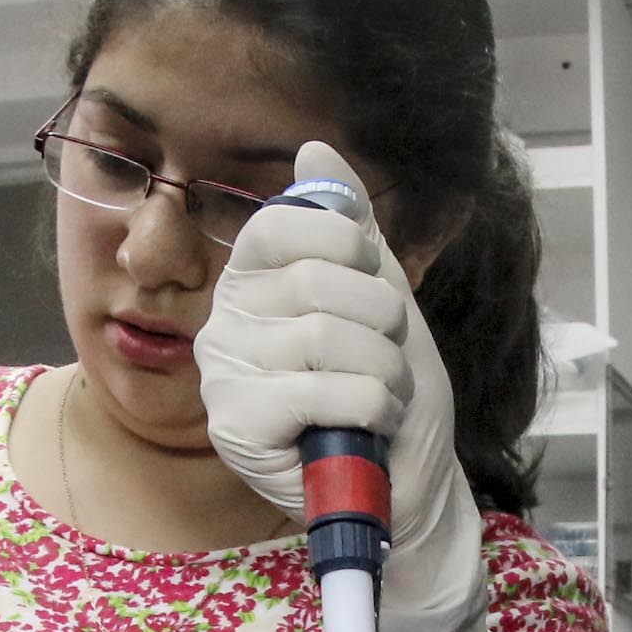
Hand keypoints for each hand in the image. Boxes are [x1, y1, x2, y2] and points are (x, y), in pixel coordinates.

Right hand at [194, 139, 492, 631]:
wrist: (408, 487)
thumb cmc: (389, 397)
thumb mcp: (381, 298)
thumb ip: (348, 225)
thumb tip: (316, 144)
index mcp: (252, 284)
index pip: (285, 226)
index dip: (350, 251)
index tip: (374, 290)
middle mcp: (225, 323)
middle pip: (317, 281)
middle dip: (383, 322)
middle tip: (385, 362)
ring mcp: (224, 377)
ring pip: (327, 336)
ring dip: (384, 371)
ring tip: (381, 400)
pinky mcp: (236, 429)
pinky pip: (323, 390)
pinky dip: (370, 408)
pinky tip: (366, 427)